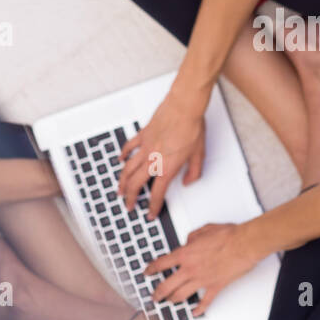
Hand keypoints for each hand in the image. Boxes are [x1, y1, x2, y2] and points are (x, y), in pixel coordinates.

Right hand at [117, 84, 207, 216]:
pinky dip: (123, 155)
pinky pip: (129, 147)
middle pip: (136, 184)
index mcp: (167, 168)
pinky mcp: (143, 135)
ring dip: (122, 182)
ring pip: (128, 169)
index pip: (157, 194)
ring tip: (120, 189)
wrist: (184, 106)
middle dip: (130, 198)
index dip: (152, 206)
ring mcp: (145, 147)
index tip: (150, 213)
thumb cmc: (192, 127)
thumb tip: (188, 182)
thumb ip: (193, 172)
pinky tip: (120, 160)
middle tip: (128, 205)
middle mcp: (153, 160)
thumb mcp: (199, 154)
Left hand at [143, 222, 256, 315]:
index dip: (151, 269)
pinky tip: (195, 312)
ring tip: (169, 302)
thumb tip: (188, 241)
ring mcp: (202, 280)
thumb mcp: (204, 230)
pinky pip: (205, 302)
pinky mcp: (215, 287)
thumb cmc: (228, 236)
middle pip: (167, 285)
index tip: (147, 272)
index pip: (161, 264)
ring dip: (172, 300)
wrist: (244, 244)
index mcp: (185, 254)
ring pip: (181, 295)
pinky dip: (199, 309)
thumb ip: (192, 237)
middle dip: (158, 293)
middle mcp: (190, 269)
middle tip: (154, 296)